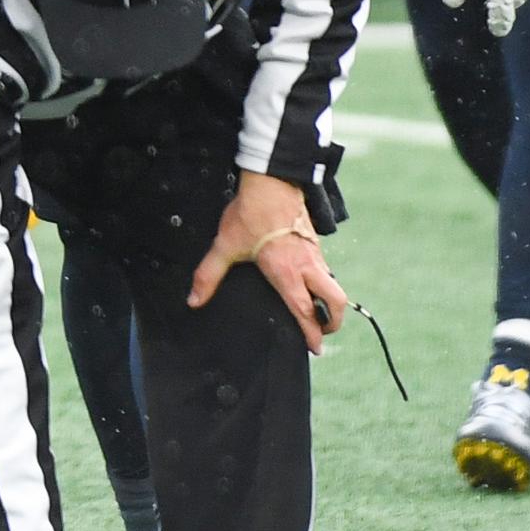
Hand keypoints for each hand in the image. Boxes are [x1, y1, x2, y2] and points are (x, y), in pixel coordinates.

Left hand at [190, 170, 347, 351]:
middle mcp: (307, 266)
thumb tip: (194, 300)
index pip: (305, 311)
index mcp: (287, 273)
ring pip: (333, 284)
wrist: (271, 181)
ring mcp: (315, 254)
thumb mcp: (225, 246)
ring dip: (329, 301)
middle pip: (335, 301)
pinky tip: (307, 282)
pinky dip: (323, 282)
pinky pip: (325, 269)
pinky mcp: (315, 243)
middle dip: (333, 321)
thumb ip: (209, 276)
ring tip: (315, 311)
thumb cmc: (249, 214)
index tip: (315, 349)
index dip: (312, 333)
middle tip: (322, 331)